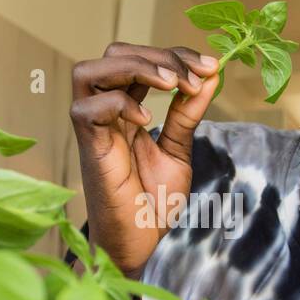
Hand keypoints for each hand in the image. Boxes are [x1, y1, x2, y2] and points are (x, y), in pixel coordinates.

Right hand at [70, 43, 219, 276]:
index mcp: (126, 110)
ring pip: (89, 70)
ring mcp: (93, 130)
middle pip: (114, 53)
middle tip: (194, 75)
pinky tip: (147, 120)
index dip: (175, 55)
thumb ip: (188, 113)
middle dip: (159, 54)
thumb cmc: (152, 204)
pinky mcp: (89, 150)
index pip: (140, 59)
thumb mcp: (179, 151)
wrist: (140, 246)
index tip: (211, 67)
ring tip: (171, 84)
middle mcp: (105, 113)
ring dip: (135, 67)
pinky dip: (119, 103)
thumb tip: (212, 75)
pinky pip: (87, 109)